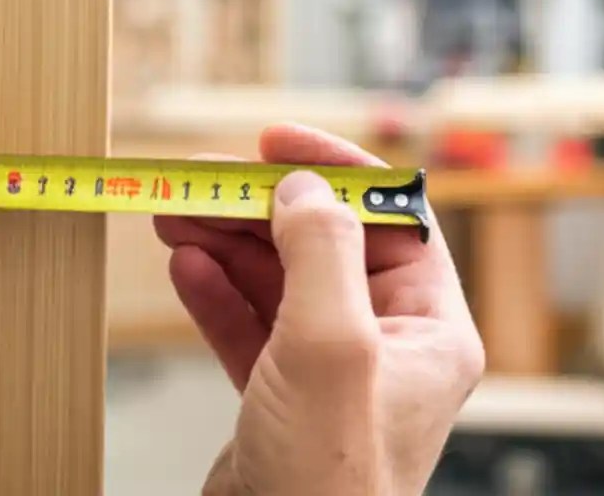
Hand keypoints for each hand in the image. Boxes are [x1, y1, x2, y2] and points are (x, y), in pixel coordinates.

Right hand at [157, 124, 483, 495]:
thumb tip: (304, 187)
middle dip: (257, 210)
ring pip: (276, 281)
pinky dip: (215, 293)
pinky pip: (248, 325)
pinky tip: (184, 269)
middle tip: (200, 184)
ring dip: (226, 244)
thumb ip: (321, 254)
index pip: (391, 218)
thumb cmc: (326, 481)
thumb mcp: (330, 349)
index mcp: (427, 328)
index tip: (273, 141)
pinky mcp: (281, 393)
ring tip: (175, 218)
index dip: (334, 169)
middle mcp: (385, 343)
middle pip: (320, 244)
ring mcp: (330, 369)